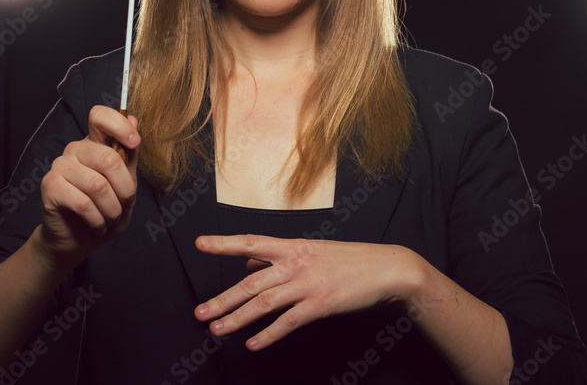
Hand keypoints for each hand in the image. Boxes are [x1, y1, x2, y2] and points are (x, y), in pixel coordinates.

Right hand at [37, 105, 139, 272]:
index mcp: (94, 144)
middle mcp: (75, 150)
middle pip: (108, 157)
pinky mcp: (50, 186)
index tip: (134, 142)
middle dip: (125, 190)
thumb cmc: (103, 210)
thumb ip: (129, 155)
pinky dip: (97, 220)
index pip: (100, 116)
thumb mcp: (125, 184)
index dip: (119, 125)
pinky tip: (97, 225)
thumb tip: (133, 119)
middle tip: (124, 206)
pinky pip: (83, 203)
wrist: (78, 241)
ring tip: (110, 219)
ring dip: (112, 210)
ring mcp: (60, 166)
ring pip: (98, 185)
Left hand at [193, 235, 420, 349]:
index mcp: (292, 246)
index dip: (224, 243)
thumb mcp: (311, 252)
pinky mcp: (321, 304)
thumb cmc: (348, 260)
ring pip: (264, 302)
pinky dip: (268, 334)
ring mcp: (308, 283)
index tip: (199, 243)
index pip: (251, 242)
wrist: (387, 268)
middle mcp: (296, 262)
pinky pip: (288, 322)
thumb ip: (278, 258)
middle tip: (200, 313)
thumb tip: (249, 265)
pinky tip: (253, 344)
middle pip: (251, 282)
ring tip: (217, 330)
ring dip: (238, 318)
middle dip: (222, 299)